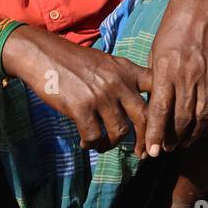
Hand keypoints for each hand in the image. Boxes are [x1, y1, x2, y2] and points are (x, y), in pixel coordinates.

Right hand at [1, 27, 151, 154]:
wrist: (43, 54)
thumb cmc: (76, 61)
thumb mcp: (108, 62)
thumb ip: (126, 78)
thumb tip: (141, 103)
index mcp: (128, 70)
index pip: (157, 89)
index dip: (164, 110)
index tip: (164, 128)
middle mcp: (119, 83)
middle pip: (145, 117)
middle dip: (148, 139)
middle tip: (145, 153)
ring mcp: (100, 96)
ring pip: (119, 131)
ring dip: (112, 144)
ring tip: (105, 145)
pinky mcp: (80, 108)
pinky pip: (94, 136)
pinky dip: (92, 144)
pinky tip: (87, 143)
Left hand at [143, 0, 207, 156]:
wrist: (202, 7)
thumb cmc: (173, 28)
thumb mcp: (156, 52)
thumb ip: (157, 80)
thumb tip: (156, 106)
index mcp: (167, 69)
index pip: (161, 111)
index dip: (156, 134)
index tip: (151, 152)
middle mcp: (189, 75)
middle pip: (182, 118)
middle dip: (173, 139)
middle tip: (166, 150)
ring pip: (202, 115)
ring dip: (192, 133)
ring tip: (184, 142)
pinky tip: (203, 124)